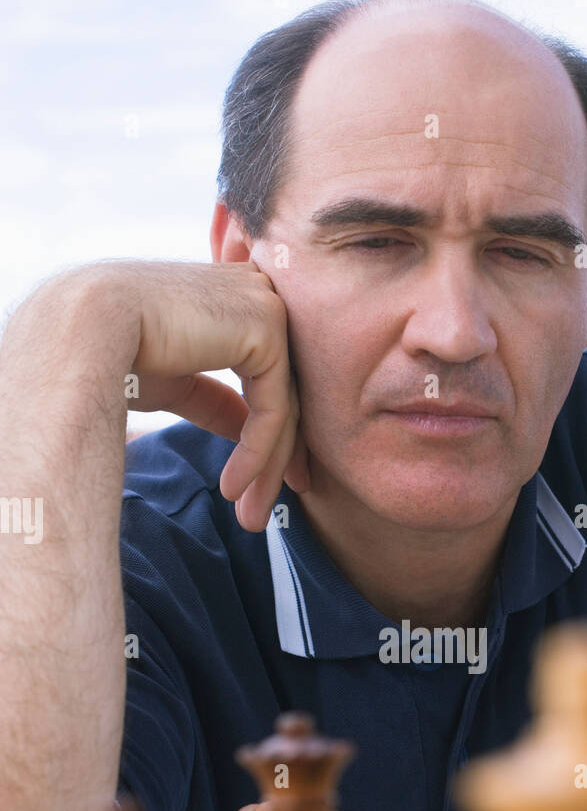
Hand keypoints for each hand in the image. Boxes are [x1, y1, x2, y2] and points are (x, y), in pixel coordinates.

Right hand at [108, 259, 308, 529]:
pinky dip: (258, 454)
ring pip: (283, 406)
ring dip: (266, 469)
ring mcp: (265, 304)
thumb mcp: (175, 384)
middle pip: (281, 392)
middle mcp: (254, 292)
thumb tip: (250, 430)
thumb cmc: (107, 353)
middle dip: (274, 461)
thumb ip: (216, 400)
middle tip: (258, 517)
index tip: (259, 487)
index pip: (266, 375)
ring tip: (249, 519)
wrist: (80, 329)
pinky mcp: (267, 327)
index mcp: (230, 298)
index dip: (267, 436)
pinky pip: (275, 407)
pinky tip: (232, 488)